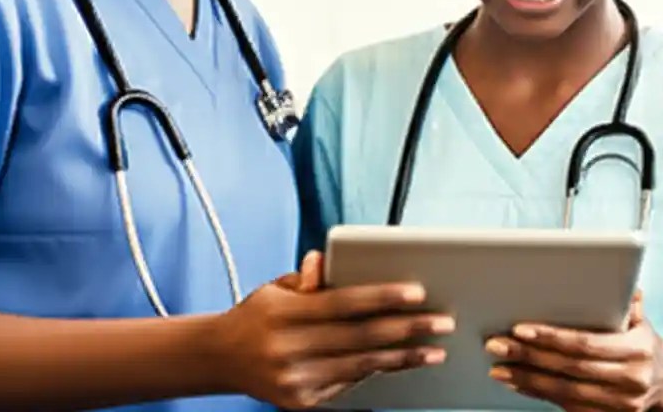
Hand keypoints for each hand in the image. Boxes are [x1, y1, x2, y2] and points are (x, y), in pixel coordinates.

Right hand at [211, 250, 454, 408]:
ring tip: (434, 350)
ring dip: (403, 358)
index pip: (343, 303)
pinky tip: (401, 362)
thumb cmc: (259, 314)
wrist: (220, 358)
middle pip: (360, 338)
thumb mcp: (276, 286)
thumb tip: (327, 264)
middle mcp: (287, 349)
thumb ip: (308, 275)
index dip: (383, 298)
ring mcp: (294, 380)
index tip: (417, 294)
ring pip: (361, 366)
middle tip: (442, 323)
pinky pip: (349, 383)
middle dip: (407, 330)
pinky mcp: (300, 402)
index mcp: (283, 314)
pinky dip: (377, 371)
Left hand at [486, 291, 662, 411]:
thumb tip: (616, 276)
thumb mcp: (641, 320)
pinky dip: (538, 394)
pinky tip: (519, 382)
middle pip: (569, 368)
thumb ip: (626, 301)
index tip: (521, 330)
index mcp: (638, 349)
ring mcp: (620, 404)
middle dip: (529, 356)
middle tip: (497, 345)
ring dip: (527, 379)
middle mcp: (630, 379)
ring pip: (564, 391)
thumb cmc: (644, 345)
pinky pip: (567, 407)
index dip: (552, 337)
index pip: (587, 343)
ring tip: (499, 367)